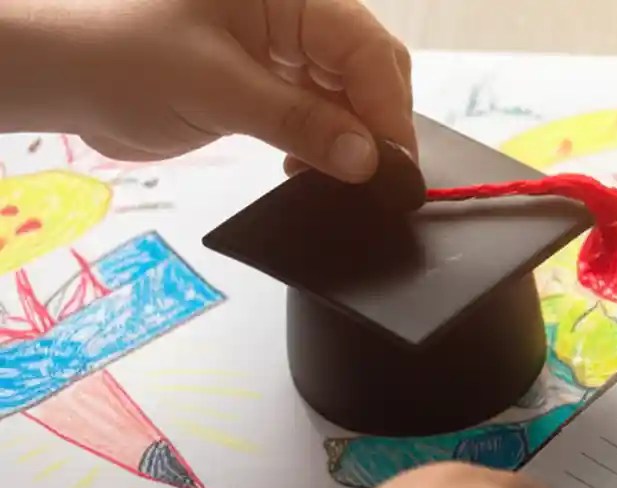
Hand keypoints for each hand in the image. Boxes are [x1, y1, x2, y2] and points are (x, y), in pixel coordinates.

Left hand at [0, 0, 415, 182]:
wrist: (65, 78)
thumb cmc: (123, 59)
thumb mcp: (215, 88)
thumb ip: (298, 121)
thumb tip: (367, 159)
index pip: (365, 46)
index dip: (387, 106)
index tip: (393, 164)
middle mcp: (295, 16)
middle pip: (369, 68)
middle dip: (379, 123)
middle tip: (379, 182)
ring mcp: (284, 50)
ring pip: (350, 95)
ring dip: (354, 140)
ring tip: (344, 182)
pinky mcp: (270, 83)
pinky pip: (321, 113)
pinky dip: (326, 146)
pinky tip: (309, 171)